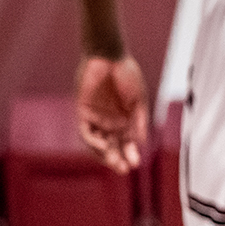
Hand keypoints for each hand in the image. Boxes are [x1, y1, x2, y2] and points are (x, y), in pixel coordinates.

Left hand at [76, 54, 148, 173]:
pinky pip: (86, 132)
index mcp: (126, 120)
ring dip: (105, 155)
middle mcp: (111, 123)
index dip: (130, 154)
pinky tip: (102, 146)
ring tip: (114, 162)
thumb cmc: (127, 74)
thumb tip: (140, 142)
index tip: (136, 163)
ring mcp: (97, 119)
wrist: (108, 56)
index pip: (127, 143)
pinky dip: (93, 141)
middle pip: (113, 147)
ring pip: (98, 144)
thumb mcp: (138, 100)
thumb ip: (139, 121)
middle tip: (123, 169)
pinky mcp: (83, 112)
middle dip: (117, 160)